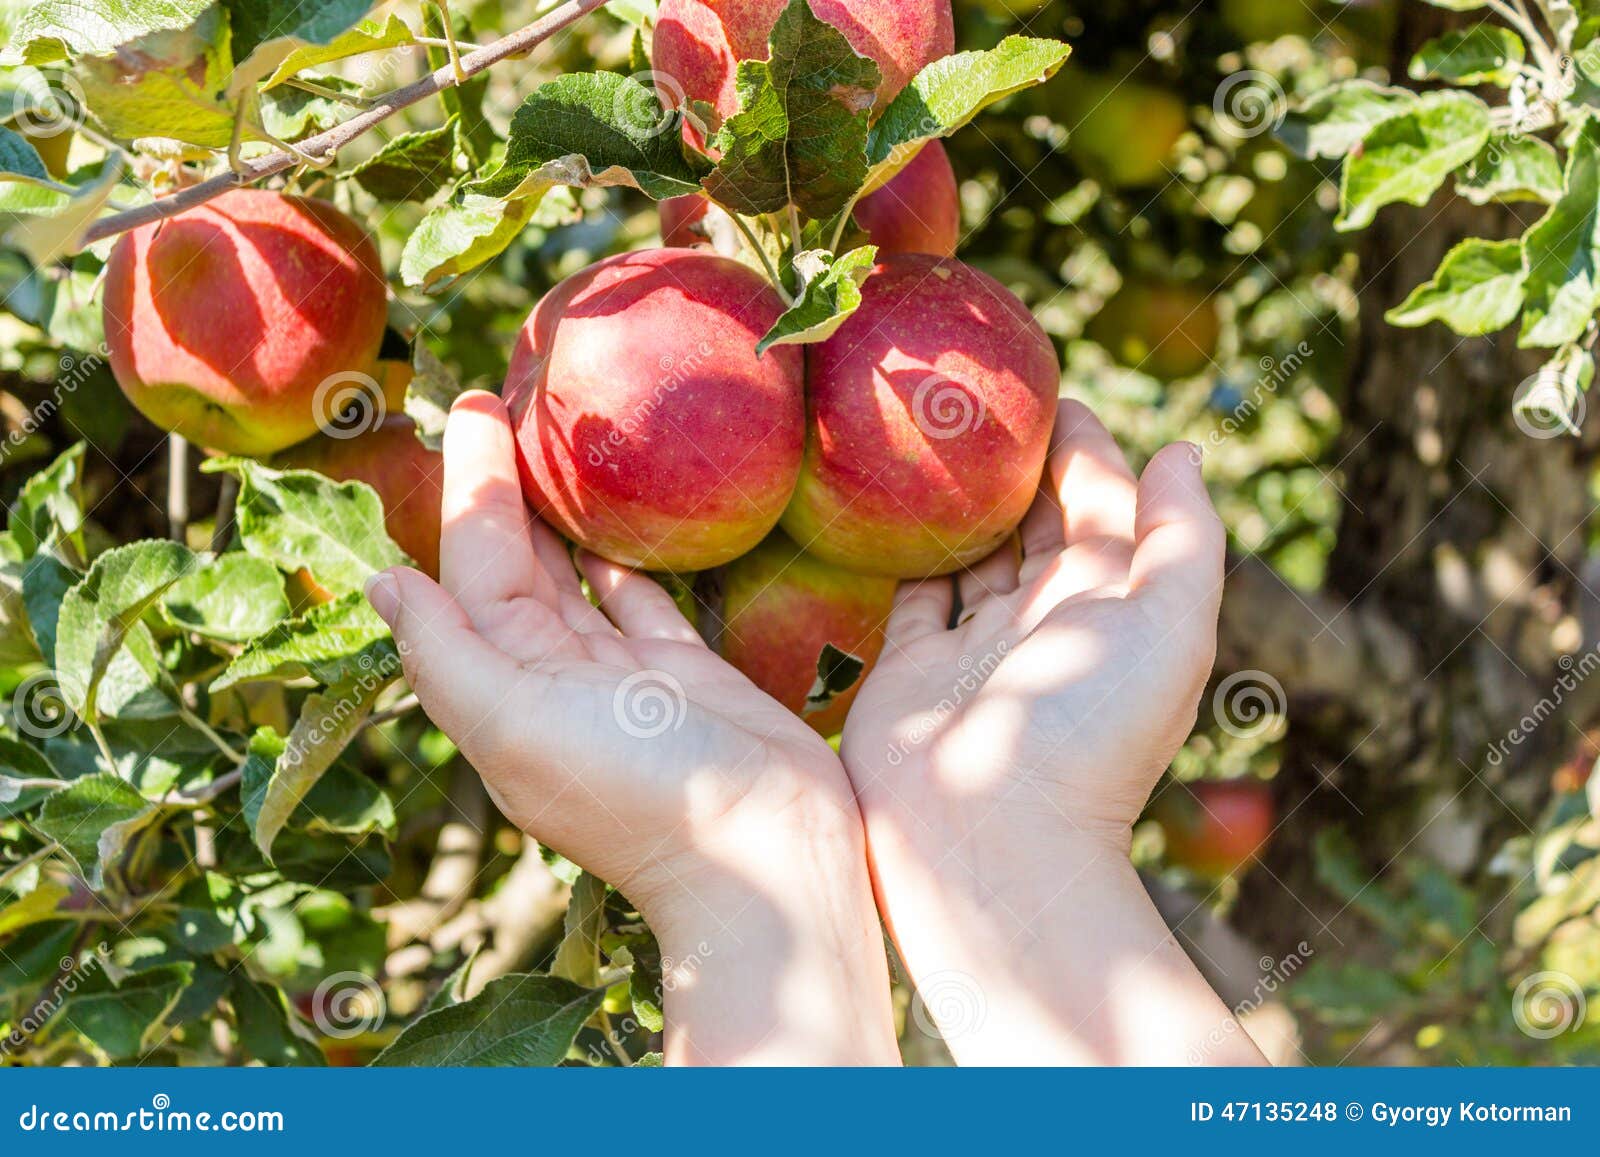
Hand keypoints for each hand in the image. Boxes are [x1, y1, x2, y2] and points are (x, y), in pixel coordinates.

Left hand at [365, 392, 897, 1064]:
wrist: (767, 858)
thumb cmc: (641, 793)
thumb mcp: (518, 726)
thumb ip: (446, 654)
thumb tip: (381, 582)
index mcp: (504, 687)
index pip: (472, 569)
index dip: (469, 491)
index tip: (470, 410)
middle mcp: (553, 680)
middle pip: (516, 567)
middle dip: (503, 491)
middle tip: (504, 402)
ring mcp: (620, 679)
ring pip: (575, 580)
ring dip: (558, 520)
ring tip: (554, 446)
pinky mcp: (685, 675)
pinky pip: (641, 603)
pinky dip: (623, 562)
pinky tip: (617, 522)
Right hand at [840, 399, 1262, 1064]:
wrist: (990, 842)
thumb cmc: (1090, 732)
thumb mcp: (1170, 627)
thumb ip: (1184, 536)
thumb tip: (1184, 451)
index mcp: (1112, 610)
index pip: (1102, 505)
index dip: (1084, 446)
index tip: (1050, 386)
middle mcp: (1047, 623)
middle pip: (1037, 523)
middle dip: (1018, 462)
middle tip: (978, 396)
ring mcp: (977, 647)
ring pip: (973, 553)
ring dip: (960, 500)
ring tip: (928, 432)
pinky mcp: (911, 669)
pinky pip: (909, 592)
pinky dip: (903, 550)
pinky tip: (885, 501)